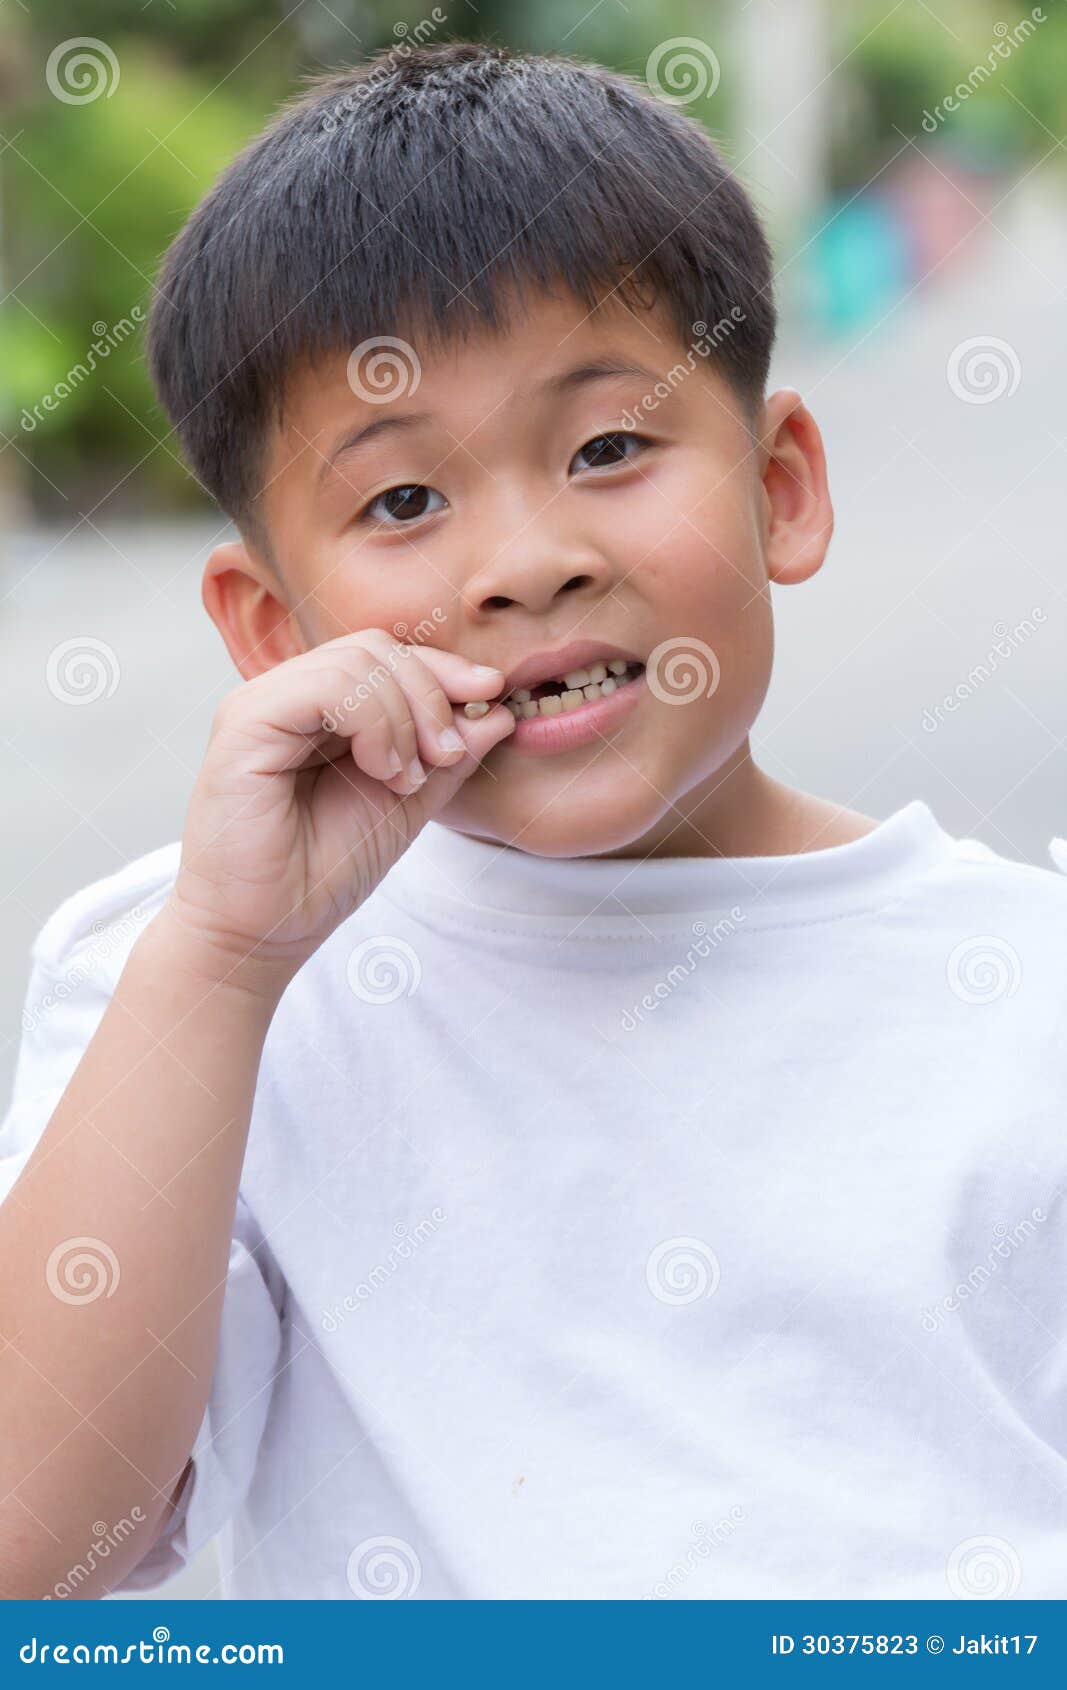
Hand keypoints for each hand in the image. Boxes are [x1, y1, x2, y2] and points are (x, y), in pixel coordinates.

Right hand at [158, 630, 512, 992]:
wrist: (266, 932)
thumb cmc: (322, 873)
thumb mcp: (407, 803)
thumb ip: (448, 756)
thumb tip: (498, 707)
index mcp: (318, 706)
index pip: (389, 655)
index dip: (445, 670)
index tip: (492, 697)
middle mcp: (285, 695)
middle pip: (377, 647)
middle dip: (432, 696)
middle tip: (447, 757)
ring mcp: (260, 704)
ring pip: (358, 660)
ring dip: (406, 718)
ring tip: (407, 778)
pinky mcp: (244, 723)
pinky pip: (326, 686)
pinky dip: (375, 723)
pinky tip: (382, 772)